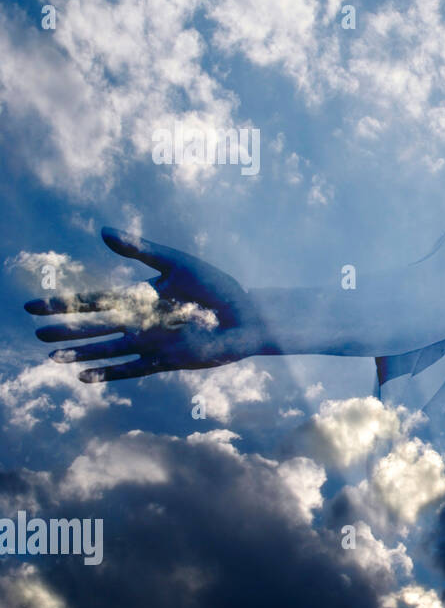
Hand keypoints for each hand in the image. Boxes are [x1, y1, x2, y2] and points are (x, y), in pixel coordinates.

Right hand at [25, 228, 267, 382]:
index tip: (34, 305)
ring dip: (81, 353)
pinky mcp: (166, 360)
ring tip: (51, 357)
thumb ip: (141, 250)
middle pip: (96, 326)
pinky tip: (83, 377)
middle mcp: (142, 321)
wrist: (247, 314)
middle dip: (67, 329)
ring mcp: (152, 342)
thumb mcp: (177, 263)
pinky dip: (109, 373)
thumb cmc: (216, 287)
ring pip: (108, 349)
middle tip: (37, 331)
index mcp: (141, 297)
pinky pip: (132, 369)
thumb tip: (104, 231)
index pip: (96, 300)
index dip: (66, 302)